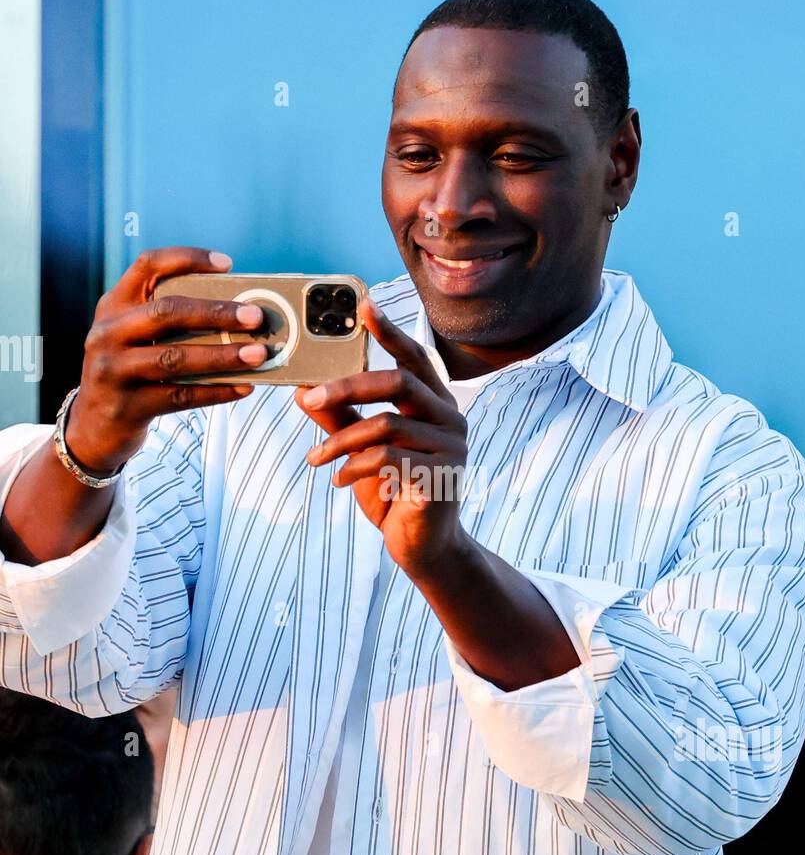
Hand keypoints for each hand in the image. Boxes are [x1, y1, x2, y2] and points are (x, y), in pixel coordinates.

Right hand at [66, 247, 268, 473]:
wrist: (93, 428)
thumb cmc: (130, 372)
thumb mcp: (135, 338)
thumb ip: (170, 322)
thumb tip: (238, 315)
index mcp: (114, 306)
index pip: (147, 266)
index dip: (187, 259)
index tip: (227, 264)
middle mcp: (107, 333)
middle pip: (166, 312)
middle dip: (216, 312)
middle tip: (256, 317)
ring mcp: (112, 371)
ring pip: (175, 358)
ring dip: (222, 355)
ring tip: (258, 355)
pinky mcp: (126, 406)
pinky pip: (180, 396)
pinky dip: (216, 391)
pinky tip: (244, 387)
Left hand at [295, 296, 468, 576]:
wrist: (422, 548)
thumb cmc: (394, 493)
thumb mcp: (360, 451)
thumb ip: (340, 419)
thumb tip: (304, 390)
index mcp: (435, 404)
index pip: (415, 358)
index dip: (390, 332)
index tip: (363, 306)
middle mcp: (449, 419)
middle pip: (399, 382)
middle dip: (348, 385)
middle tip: (308, 397)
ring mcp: (450, 447)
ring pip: (387, 423)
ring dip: (341, 440)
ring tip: (315, 458)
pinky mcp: (440, 476)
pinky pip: (388, 458)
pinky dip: (355, 466)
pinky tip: (339, 480)